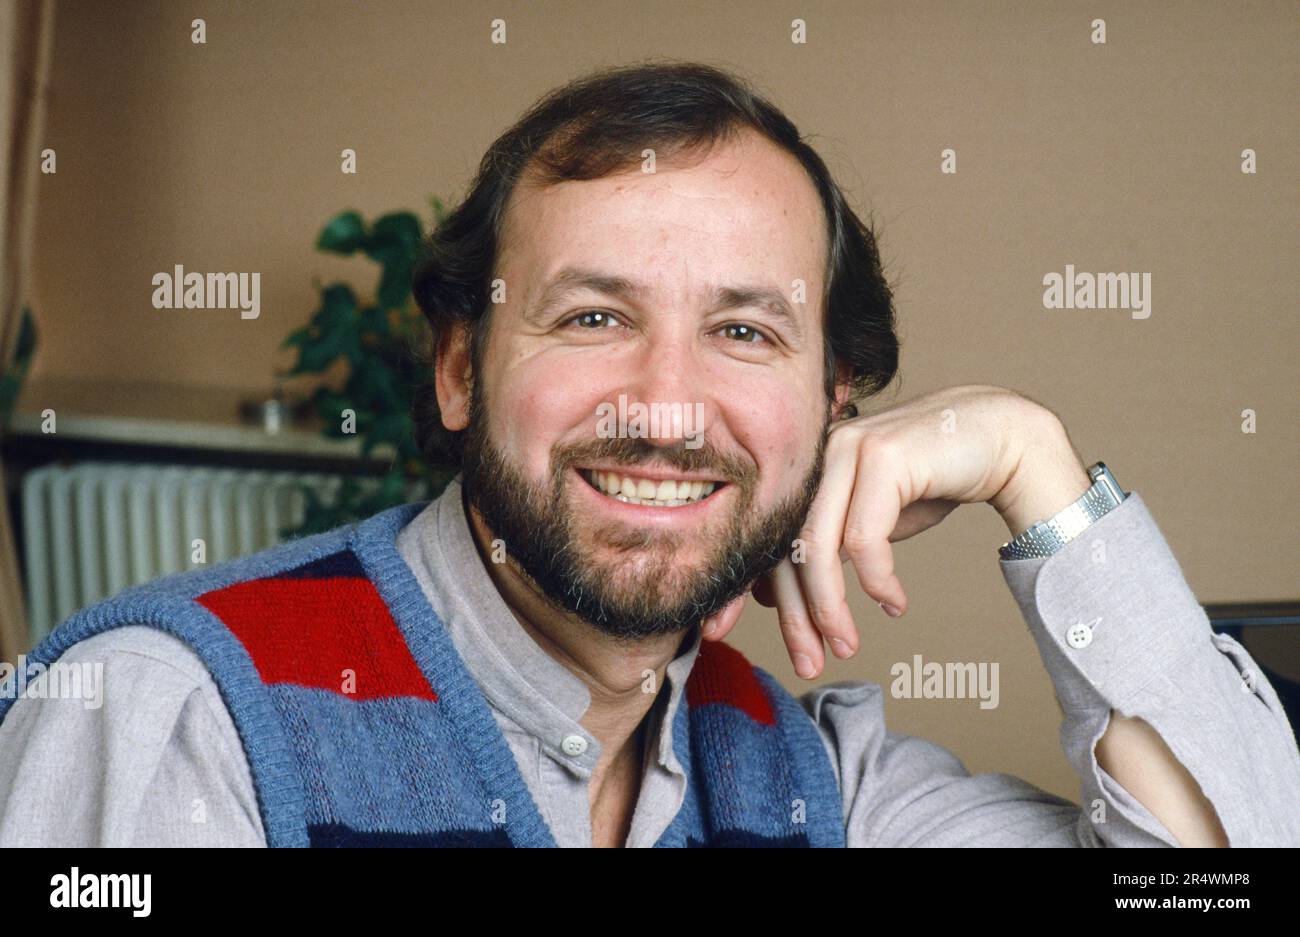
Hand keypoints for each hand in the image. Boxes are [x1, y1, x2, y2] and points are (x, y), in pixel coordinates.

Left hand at [700, 384, 1091, 678]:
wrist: (995, 436)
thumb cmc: (928, 480)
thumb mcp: (865, 520)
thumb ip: (823, 546)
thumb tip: (773, 595)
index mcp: (803, 470)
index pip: (762, 538)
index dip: (743, 591)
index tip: (724, 634)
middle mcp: (816, 455)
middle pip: (785, 548)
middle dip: (794, 615)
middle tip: (807, 662)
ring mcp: (846, 449)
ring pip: (818, 547)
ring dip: (831, 607)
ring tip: (846, 645)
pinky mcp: (882, 455)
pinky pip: (865, 538)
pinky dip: (877, 580)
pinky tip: (893, 604)